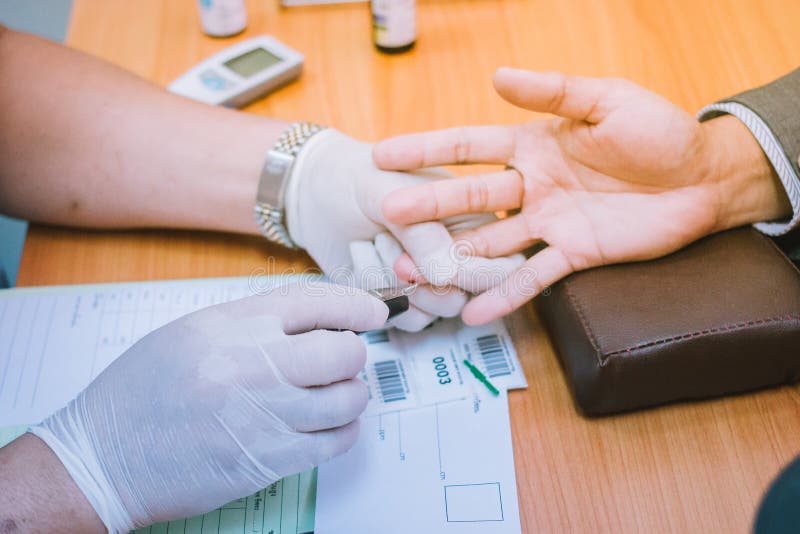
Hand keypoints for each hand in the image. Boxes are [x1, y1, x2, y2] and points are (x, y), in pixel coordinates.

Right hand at [30, 283, 387, 531]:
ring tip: (335, 394)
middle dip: (353, 355)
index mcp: (231, 325)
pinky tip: (330, 425)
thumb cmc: (143, 390)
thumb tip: (316, 322)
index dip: (355, 306)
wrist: (104, 455)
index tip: (374, 314)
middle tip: (342, 361)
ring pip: (347, 399)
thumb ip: (254, 322)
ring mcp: (262, 416)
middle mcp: (251, 365)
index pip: (314, 302)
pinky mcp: (267, 461)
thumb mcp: (194, 332)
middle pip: (342, 352)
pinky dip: (344, 431)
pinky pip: (335, 442)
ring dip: (351, 395)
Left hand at [286, 128, 521, 327]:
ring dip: (395, 281)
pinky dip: (374, 289)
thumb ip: (423, 232)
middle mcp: (462, 255)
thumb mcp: (392, 191)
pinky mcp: (404, 298)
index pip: (501, 265)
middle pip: (469, 296)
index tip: (439, 267)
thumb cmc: (362, 177)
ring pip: (435, 312)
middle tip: (398, 261)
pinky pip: (402, 316)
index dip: (475, 274)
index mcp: (477, 221)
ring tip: (375, 239)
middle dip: (428, 284)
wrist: (314, 190)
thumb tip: (447, 275)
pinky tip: (360, 253)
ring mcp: (433, 280)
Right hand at [374, 68, 789, 323]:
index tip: (383, 156)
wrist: (703, 178)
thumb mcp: (607, 99)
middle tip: (388, 212)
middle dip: (429, 204)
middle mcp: (532, 185)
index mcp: (533, 144)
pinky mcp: (573, 254)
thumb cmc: (659, 131)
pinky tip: (472, 312)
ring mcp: (549, 223)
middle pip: (469, 196)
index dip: (425, 150)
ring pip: (491, 241)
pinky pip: (533, 277)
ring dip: (455, 255)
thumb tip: (498, 75)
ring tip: (415, 270)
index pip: (469, 145)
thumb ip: (554, 91)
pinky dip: (504, 295)